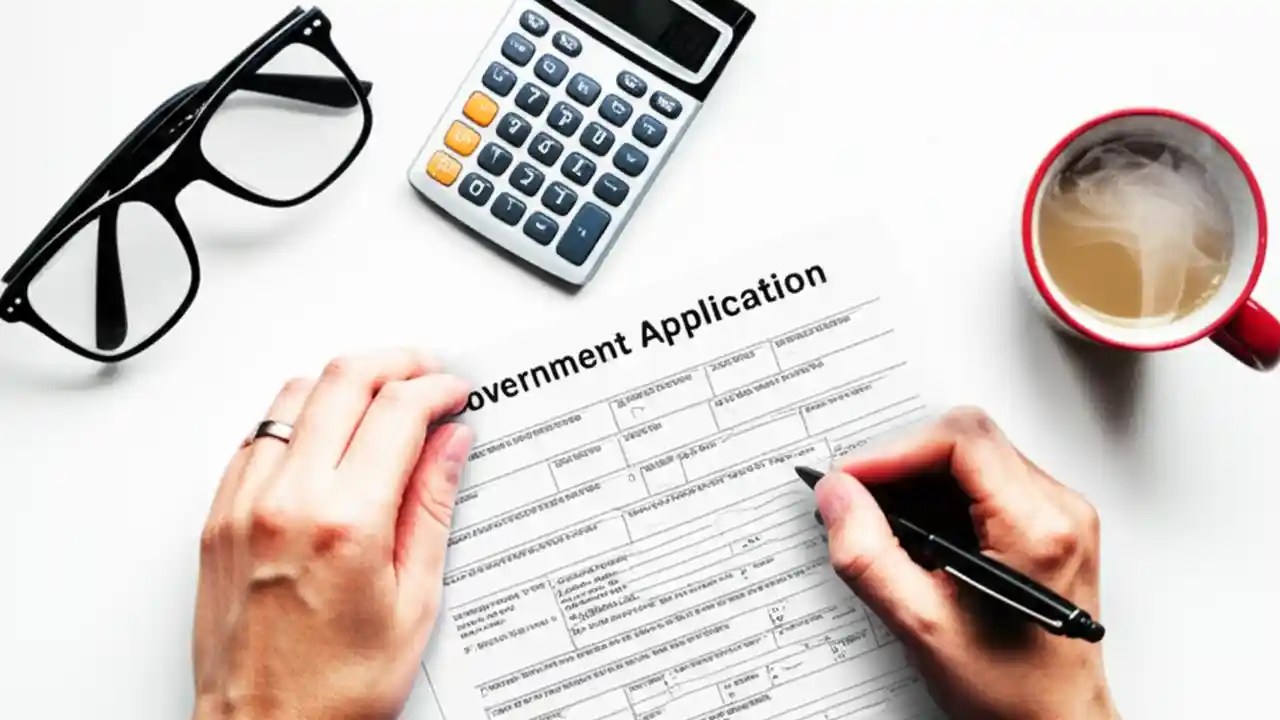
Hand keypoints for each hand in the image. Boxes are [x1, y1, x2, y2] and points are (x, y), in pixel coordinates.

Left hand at [192, 350, 472, 719]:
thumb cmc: (337, 690)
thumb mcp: (414, 602)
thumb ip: (430, 508)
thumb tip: (450, 445)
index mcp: (345, 523)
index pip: (397, 411)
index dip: (436, 388)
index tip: (455, 393)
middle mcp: (286, 502)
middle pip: (342, 381)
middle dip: (394, 364)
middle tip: (425, 374)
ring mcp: (243, 505)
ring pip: (293, 396)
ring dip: (342, 384)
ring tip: (379, 402)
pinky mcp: (218, 518)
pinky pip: (257, 437)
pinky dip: (298, 420)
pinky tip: (326, 440)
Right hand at [815, 408, 1117, 719]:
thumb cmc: (1013, 692)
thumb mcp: (922, 625)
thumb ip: (869, 555)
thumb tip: (837, 496)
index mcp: (1038, 528)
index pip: (961, 441)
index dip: (894, 450)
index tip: (852, 479)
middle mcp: (1059, 511)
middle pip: (966, 441)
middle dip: (902, 463)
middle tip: (857, 498)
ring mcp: (1058, 515)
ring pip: (973, 456)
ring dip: (919, 479)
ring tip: (883, 522)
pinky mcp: (1046, 524)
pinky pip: (984, 481)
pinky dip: (939, 495)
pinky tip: (916, 533)